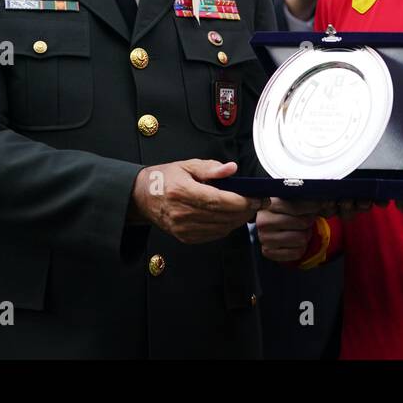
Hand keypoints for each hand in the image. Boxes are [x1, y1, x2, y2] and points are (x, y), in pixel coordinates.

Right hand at [131, 160, 267, 243]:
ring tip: (248, 208)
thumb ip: (211, 168)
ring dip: (239, 219)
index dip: (242, 201)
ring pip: (221, 228)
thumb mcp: (187, 165)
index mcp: (182, 192)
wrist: (143, 197)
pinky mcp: (185, 237)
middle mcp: (181, 213)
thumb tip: (232, 169)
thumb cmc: (166, 178)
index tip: (258, 197)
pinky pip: (214, 235)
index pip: (219, 201)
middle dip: (246, 210)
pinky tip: (232, 217)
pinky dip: (227, 226)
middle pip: (223, 216)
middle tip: (259, 202)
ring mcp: (182, 228)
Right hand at [256, 198, 319, 262]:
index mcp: (269, 205)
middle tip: (307, 220)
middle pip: (301, 223)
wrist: (271, 225)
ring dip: (305, 235)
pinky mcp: (268, 252)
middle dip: (308, 222)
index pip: (295, 206)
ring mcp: (264, 238)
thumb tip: (330, 204)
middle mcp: (263, 221)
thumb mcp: (294, 201)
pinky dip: (301, 248)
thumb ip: (310, 201)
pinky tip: (296, 241)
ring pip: (300, 239)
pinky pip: (296, 253)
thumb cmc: (285, 211)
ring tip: (300, 230)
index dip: (311, 207)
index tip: (319, 206)